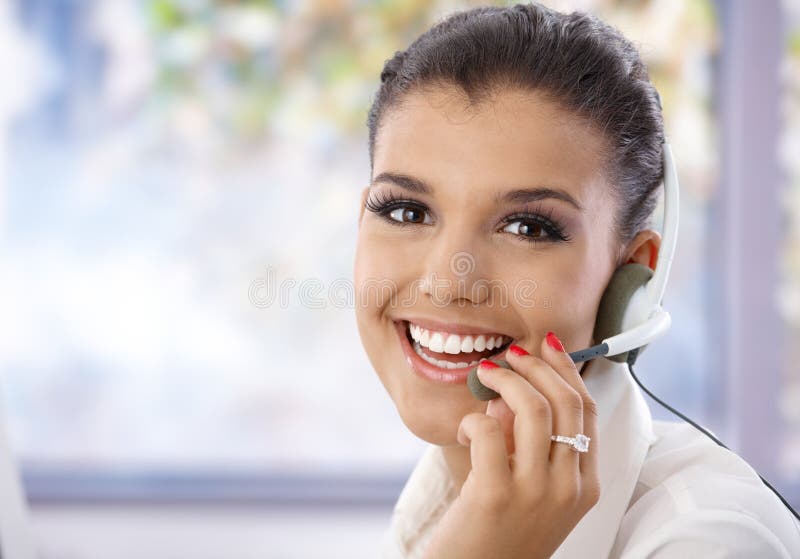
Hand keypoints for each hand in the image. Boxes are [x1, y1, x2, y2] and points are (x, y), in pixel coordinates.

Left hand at [421, 332, 600, 558]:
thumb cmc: (500, 532)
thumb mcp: (532, 490)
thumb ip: (530, 443)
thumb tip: (510, 392)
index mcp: (585, 487)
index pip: (588, 412)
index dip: (568, 371)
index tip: (548, 347)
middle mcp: (569, 489)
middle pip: (566, 403)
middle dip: (538, 366)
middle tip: (512, 355)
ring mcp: (536, 493)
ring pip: (533, 409)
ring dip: (506, 381)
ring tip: (486, 376)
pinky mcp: (496, 495)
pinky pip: (488, 431)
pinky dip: (473, 419)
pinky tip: (464, 429)